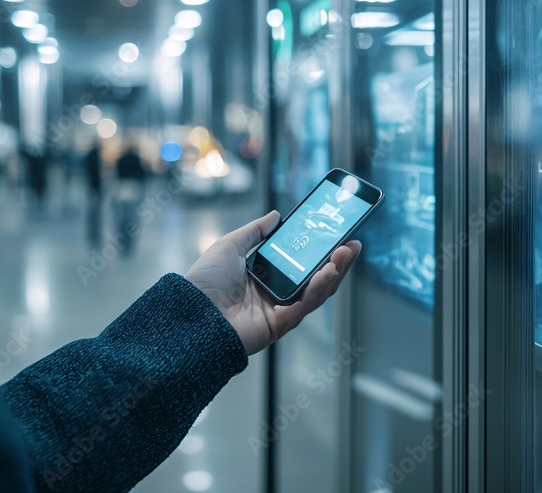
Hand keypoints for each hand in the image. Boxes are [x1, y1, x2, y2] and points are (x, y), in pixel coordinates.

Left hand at [187, 211, 361, 354]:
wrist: (189, 312)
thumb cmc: (204, 281)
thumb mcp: (230, 246)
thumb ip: (254, 232)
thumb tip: (275, 216)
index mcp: (264, 277)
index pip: (300, 263)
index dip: (319, 250)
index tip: (336, 234)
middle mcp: (275, 295)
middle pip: (314, 279)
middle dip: (336, 262)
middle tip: (351, 243)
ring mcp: (278, 311)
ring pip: (316, 293)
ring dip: (334, 272)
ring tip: (346, 252)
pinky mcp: (278, 325)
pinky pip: (304, 306)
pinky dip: (318, 288)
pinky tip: (328, 271)